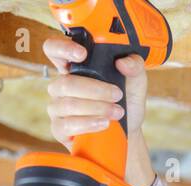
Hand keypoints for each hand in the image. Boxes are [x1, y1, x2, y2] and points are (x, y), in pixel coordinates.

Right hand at [43, 37, 153, 185]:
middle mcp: (61, 86)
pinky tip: (103, 124)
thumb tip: (123, 62)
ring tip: (117, 112)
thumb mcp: (136, 82)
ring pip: (67, 104)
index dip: (62, 48)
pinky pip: (66, 125)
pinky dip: (88, 124)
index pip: (54, 49)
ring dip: (96, 108)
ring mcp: (57, 107)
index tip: (82, 54)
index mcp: (75, 69)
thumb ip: (134, 66)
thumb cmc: (126, 103)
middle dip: (95, 90)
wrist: (128, 133)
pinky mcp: (59, 129)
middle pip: (65, 83)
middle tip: (117, 95)